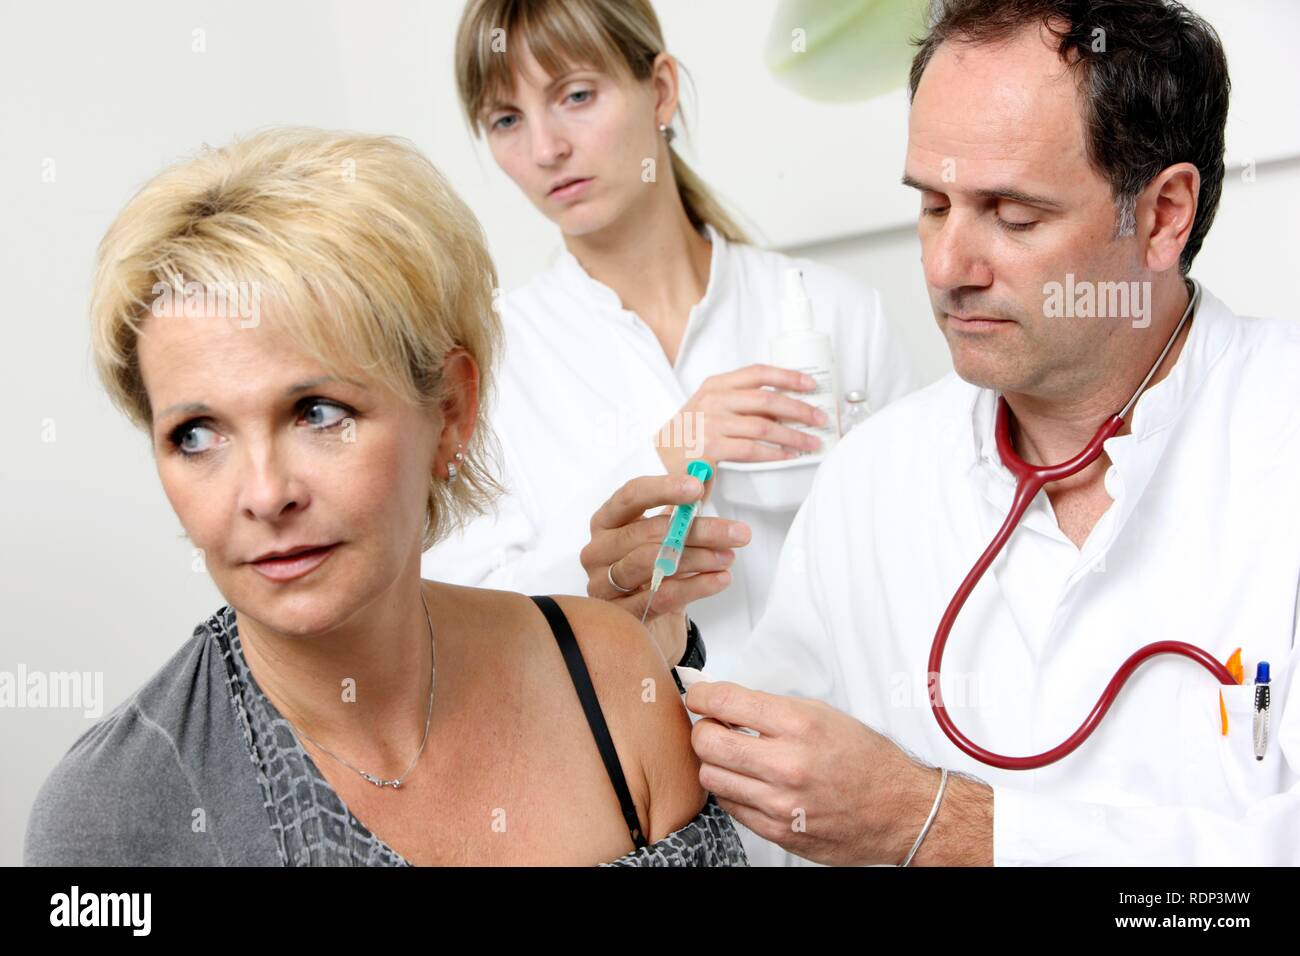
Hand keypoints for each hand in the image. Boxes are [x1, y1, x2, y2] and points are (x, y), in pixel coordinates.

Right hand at [580, 472, 749, 658]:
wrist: (641, 616)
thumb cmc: (651, 565)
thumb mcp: (666, 532)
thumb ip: (684, 503)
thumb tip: (708, 470)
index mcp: (606, 520)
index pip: (631, 496)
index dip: (664, 488)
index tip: (697, 487)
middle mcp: (597, 550)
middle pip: (648, 532)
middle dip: (698, 530)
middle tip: (738, 532)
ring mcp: (603, 583)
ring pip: (652, 563)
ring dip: (697, 558)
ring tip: (728, 557)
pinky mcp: (619, 613)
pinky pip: (660, 597)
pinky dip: (695, 587)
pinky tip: (719, 580)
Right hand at [656, 364, 829, 476]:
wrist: (656, 458)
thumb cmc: (691, 435)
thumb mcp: (712, 408)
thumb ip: (742, 404)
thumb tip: (786, 409)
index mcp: (716, 385)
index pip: (758, 373)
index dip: (788, 376)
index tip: (811, 383)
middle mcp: (713, 400)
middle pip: (767, 399)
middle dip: (799, 409)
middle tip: (820, 418)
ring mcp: (711, 424)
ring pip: (763, 427)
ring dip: (793, 435)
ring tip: (811, 442)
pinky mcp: (709, 448)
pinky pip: (751, 450)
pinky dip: (775, 453)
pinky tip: (789, 456)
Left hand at [685, 680, 991, 865]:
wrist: (900, 810)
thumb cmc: (867, 761)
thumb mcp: (824, 715)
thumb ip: (772, 709)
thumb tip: (728, 702)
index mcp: (799, 725)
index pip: (725, 702)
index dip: (701, 695)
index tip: (699, 695)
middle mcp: (787, 763)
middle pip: (706, 742)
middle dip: (703, 729)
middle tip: (714, 726)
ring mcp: (779, 802)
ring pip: (711, 776)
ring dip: (716, 762)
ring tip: (735, 756)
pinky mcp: (777, 831)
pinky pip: (730, 806)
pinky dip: (733, 791)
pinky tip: (751, 782)